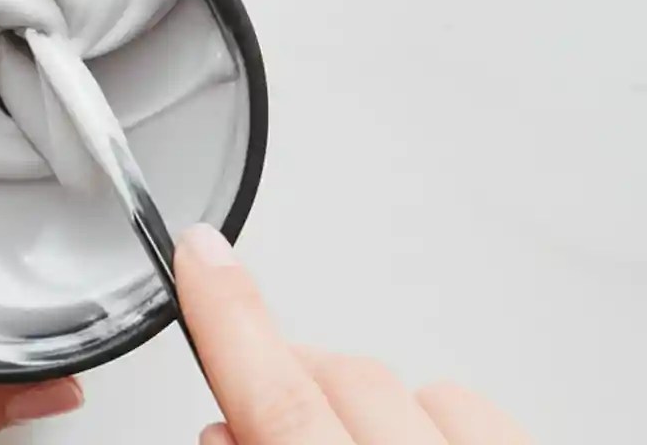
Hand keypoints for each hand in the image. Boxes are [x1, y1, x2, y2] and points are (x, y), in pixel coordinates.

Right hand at [175, 225, 531, 444]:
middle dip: (290, 381)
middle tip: (251, 415)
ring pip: (417, 385)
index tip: (199, 253)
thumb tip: (224, 424)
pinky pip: (477, 408)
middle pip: (344, 377)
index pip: (279, 397)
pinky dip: (435, 421)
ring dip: (366, 407)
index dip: (229, 317)